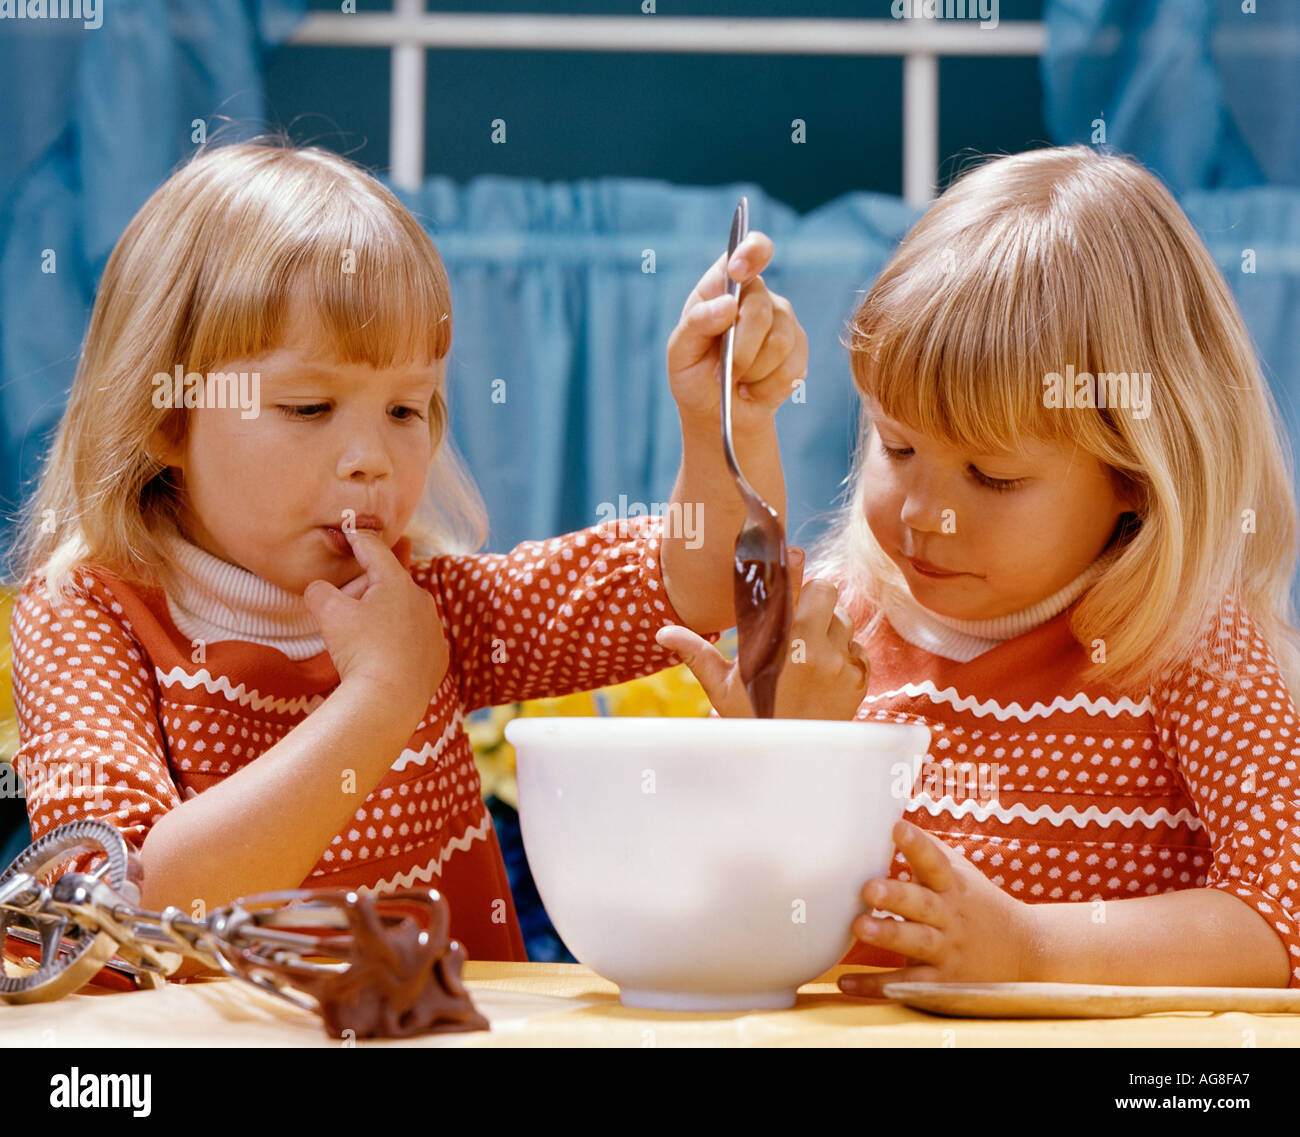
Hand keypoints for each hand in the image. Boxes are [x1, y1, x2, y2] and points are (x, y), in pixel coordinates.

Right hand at [303, 527, 448, 720]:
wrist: (388, 700)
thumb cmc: (359, 650)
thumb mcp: (328, 613)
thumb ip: (319, 590)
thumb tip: (319, 589)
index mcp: (397, 581)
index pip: (374, 549)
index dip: (357, 538)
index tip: (349, 530)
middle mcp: (422, 599)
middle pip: (387, 582)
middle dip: (363, 588)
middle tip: (342, 609)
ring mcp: (433, 628)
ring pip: (402, 610)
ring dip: (382, 614)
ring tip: (360, 637)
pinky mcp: (437, 655)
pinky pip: (413, 639)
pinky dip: (397, 641)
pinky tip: (381, 657)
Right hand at [655, 548, 869, 718]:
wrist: (789, 765)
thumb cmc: (751, 721)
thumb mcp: (722, 689)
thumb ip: (697, 654)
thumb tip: (663, 633)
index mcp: (780, 645)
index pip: (793, 588)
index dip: (793, 565)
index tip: (791, 553)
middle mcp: (815, 650)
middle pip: (828, 591)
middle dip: (815, 595)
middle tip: (799, 610)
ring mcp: (841, 665)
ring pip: (845, 618)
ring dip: (830, 623)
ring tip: (809, 643)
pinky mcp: (859, 681)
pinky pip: (857, 647)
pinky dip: (844, 651)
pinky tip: (823, 668)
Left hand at [666, 230, 807, 439]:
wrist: (717, 411)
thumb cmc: (695, 375)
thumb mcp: (681, 351)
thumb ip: (696, 324)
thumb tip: (727, 305)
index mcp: (724, 284)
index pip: (749, 249)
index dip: (751, 253)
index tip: (738, 272)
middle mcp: (758, 295)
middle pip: (760, 313)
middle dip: (738, 351)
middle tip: (723, 371)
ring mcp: (783, 321)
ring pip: (778, 344)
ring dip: (752, 373)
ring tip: (736, 380)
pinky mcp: (799, 350)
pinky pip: (791, 369)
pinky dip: (766, 388)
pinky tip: (753, 389)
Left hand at [838, 820, 1035, 997]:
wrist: (1027, 952)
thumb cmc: (978, 905)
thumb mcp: (961, 875)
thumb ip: (929, 851)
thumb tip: (892, 817)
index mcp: (952, 886)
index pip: (935, 862)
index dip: (917, 845)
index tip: (897, 827)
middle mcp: (950, 917)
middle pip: (924, 904)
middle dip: (897, 895)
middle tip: (868, 887)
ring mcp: (948, 951)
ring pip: (917, 942)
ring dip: (887, 935)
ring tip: (858, 926)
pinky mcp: (943, 984)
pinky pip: (907, 985)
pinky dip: (877, 986)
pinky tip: (847, 983)